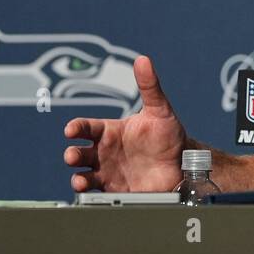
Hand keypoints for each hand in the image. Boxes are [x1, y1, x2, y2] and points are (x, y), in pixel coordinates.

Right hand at [65, 55, 187, 192]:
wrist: (182, 165)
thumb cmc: (168, 137)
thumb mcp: (160, 110)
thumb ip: (150, 86)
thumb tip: (143, 60)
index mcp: (110, 132)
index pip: (86, 127)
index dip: (76, 127)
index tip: (71, 129)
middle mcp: (104, 152)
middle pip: (79, 152)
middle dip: (72, 154)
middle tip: (73, 156)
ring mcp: (107, 172)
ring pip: (83, 174)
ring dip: (78, 177)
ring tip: (80, 180)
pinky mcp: (114, 190)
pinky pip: (96, 193)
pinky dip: (89, 194)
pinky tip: (92, 192)